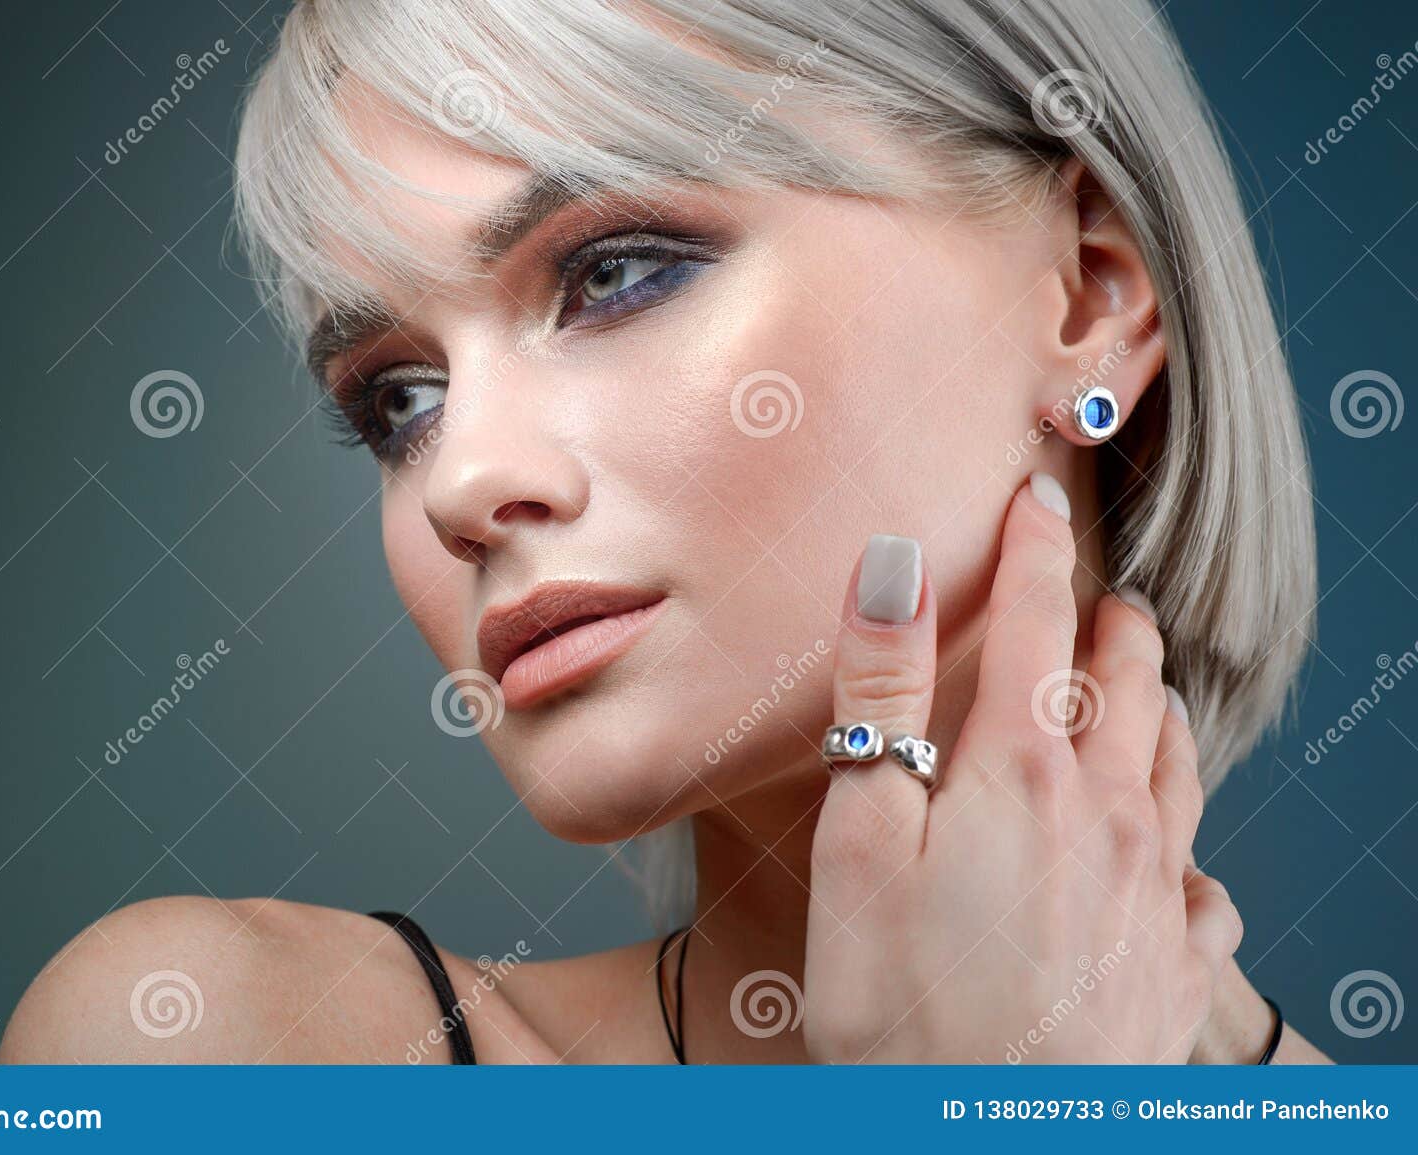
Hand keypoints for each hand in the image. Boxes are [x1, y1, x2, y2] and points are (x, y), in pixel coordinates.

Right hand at [802, 472, 1241, 1063]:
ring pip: (1178, 769)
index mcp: (1021, 771)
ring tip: (1153, 691)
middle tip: (1108, 595)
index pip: (1034, 623)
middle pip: (1126, 687)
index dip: (1033, 549)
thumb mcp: (859, 838)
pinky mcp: (1171, 968)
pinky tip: (1175, 861)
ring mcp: (1152, 893)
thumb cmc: (902, 1006)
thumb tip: (892, 562)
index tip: (1036, 496)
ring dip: (1163, 714)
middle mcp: (1107, 815)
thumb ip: (878, 695)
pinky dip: (1187, 846)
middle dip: (1114, 627)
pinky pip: (1202, 885)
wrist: (988, 1143)